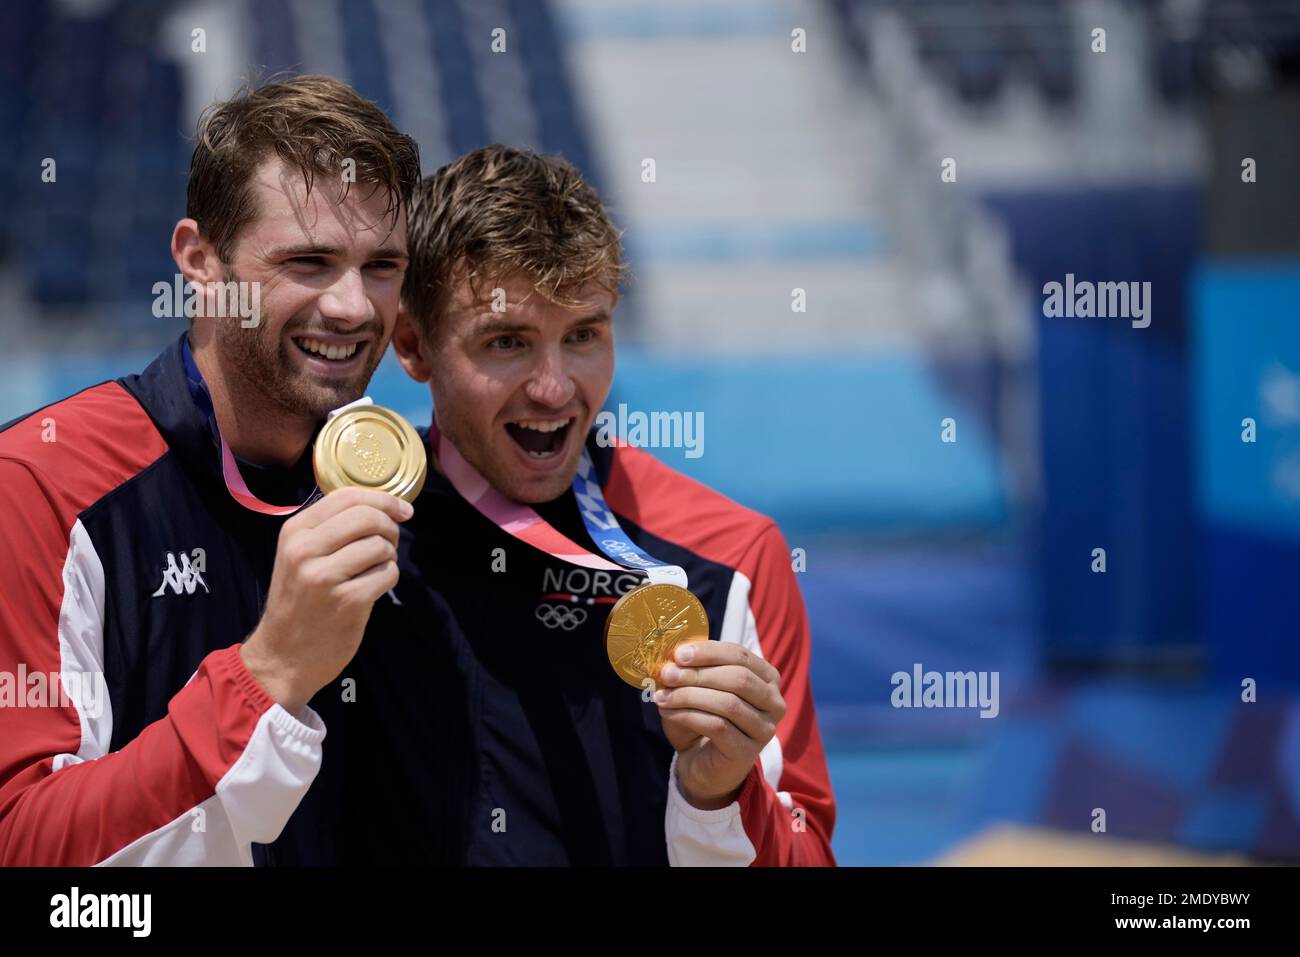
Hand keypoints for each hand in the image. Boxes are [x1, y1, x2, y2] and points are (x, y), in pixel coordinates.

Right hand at [240, 487, 412, 713]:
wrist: (283, 656)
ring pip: (381, 546)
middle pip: (369, 517)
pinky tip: (371, 589)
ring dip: (389, 557)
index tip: (403, 510)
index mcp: (295, 531)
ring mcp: (325, 576)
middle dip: (390, 527)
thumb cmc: (298, 602)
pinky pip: (387, 574)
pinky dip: (387, 579)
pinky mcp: (348, 601)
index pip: (347, 497)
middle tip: (389, 543)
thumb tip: (385, 505)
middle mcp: (305, 550)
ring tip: (374, 570)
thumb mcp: (299, 556)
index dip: (383, 499)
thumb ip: (331, 528)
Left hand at [653, 641, 785, 809]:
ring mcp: (764, 729)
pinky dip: (688, 715)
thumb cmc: (702, 719)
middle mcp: (774, 702)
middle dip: (698, 674)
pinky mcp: (748, 752)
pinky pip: (718, 727)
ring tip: (662, 696)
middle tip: (667, 674)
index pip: (740, 655)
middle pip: (738, 678)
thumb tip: (675, 658)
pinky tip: (668, 712)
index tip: (678, 654)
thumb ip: (693, 670)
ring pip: (728, 703)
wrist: (702, 764)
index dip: (709, 652)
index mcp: (767, 678)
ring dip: (690, 696)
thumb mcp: (699, 688)